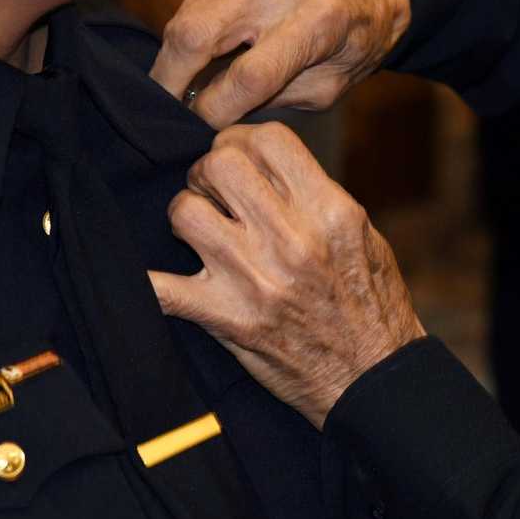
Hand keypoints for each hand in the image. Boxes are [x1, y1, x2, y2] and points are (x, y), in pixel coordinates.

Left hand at [149, 123, 425, 427]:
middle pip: (219, 164)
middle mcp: (291, 239)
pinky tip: (147, 277)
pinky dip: (147, 282)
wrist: (372, 378)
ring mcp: (254, 278)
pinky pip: (162, 289)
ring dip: (186, 217)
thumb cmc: (370, 303)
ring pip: (184, 211)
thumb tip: (263, 163)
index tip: (239, 158)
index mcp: (329, 211)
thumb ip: (314, 194)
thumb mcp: (361, 234)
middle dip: (209, 172)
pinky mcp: (227, 318)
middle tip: (215, 194)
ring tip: (201, 233)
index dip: (243, 141)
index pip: (267, 140)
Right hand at [150, 0, 411, 127]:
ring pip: (186, 18)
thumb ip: (271, 101)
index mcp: (319, 20)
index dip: (214, 109)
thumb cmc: (348, 43)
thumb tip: (206, 114)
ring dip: (176, 57)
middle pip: (198, 34)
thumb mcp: (326, 88)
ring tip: (187, 80)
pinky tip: (210, 42)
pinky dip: (190, 29)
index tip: (198, 128)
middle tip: (159, 112)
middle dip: (169, 80)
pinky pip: (192, 0)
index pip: (249, 75)